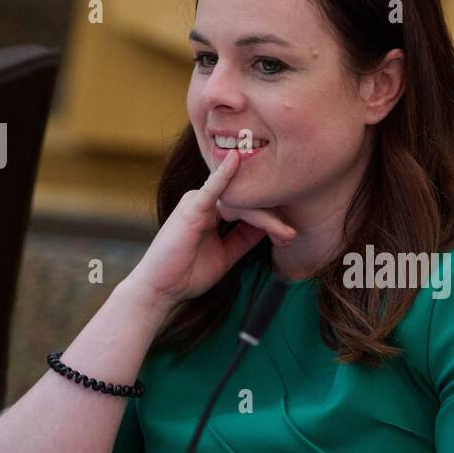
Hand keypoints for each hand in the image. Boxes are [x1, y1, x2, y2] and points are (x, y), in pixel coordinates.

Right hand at [124, 151, 296, 314]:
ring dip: (264, 217)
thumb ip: (245, 238)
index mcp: (213, 210)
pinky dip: (223, 175)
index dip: (271, 219)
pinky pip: (210, 189)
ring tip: (285, 233)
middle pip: (247, 203)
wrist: (161, 290)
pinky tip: (236, 161)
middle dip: (272, 220)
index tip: (290, 235)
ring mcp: (197, 202)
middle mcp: (205, 201)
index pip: (248, 207)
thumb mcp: (226, 255)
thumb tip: (269, 226)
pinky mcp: (191, 208)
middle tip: (291, 235)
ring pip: (239, 202)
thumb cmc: (187, 274)